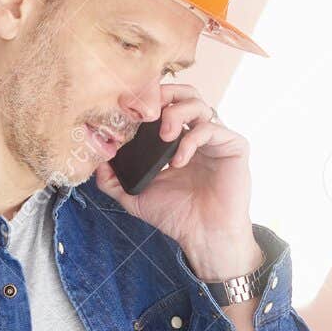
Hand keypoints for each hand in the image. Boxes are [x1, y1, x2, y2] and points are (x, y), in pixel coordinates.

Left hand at [94, 83, 263, 280]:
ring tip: (164, 135)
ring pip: (199, 104)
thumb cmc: (177, 217)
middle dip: (165, 95)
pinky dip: (191, 139)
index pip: (166, 104)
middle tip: (147, 111)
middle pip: (186, 93)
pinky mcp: (234, 146)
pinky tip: (179, 161)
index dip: (149, 100)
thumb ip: (114, 181)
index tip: (127, 108)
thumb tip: (97, 161)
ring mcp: (217, 139)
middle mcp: (198, 135)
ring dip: (176, 113)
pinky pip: (212, 127)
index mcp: (178, 140)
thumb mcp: (136, 198)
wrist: (204, 237)